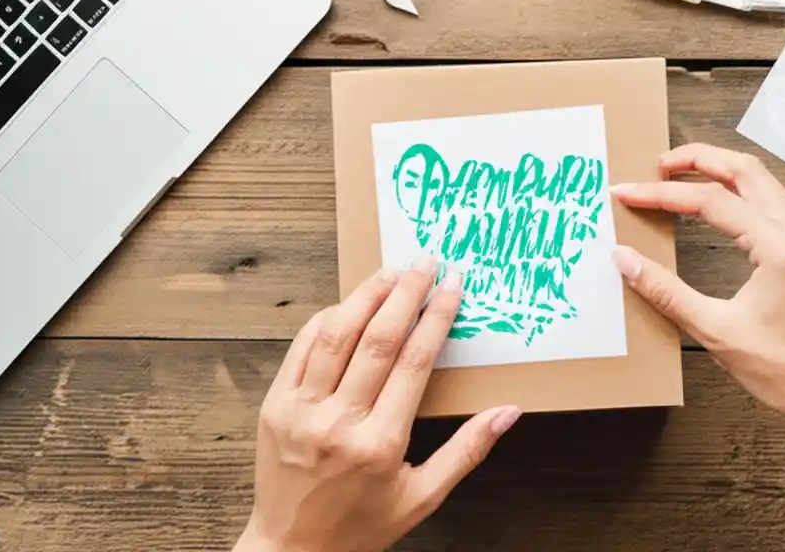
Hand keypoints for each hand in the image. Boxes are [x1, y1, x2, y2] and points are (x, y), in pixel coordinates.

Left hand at [236, 257, 521, 551]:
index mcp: (380, 444)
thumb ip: (467, 450)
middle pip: (376, 338)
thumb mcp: (423, 496)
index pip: (413, 362)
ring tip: (391, 271)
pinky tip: (348, 303)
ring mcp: (301, 410)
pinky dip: (326, 320)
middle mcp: (338, 421)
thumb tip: (509, 411)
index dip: (436, 318)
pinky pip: (300, 348)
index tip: (453, 287)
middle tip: (426, 262)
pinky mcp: (275, 405)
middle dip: (406, 293)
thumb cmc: (362, 526)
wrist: (292, 549)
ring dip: (365, 295)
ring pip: (335, 335)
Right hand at [610, 143, 784, 437]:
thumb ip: (665, 290)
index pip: (711, 201)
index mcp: (782, 247)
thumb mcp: (715, 330)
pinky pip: (778, 206)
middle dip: (699, 159)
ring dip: (722, 173)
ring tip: (683, 176)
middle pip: (745, 170)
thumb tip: (625, 260)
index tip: (629, 193)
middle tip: (659, 163)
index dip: (662, 194)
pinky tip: (722, 205)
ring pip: (765, 183)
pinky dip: (744, 195)